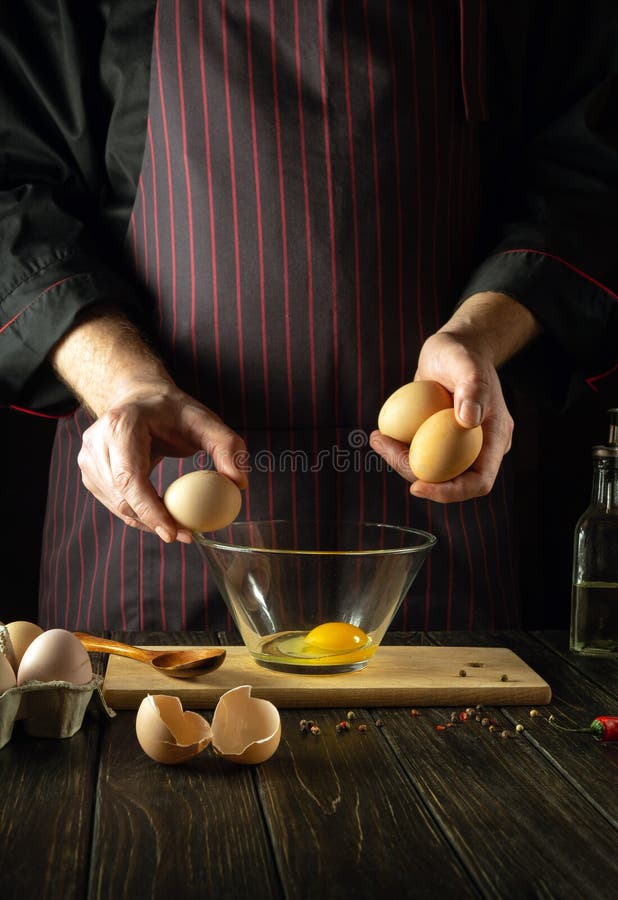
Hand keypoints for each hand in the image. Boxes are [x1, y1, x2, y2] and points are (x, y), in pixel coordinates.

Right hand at [77, 379, 247, 540]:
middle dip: (154, 522)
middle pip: (123, 497)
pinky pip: (115, 504)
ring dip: (148, 521)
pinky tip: (163, 513)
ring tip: (181, 525)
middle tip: (188, 535)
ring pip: (118, 506)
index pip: (130, 476)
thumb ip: (228, 448)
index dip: (149, 509)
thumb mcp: (207, 422)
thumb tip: (239, 483)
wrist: (140, 399)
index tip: (173, 533)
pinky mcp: (89, 472)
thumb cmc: (174, 412)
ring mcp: (88, 458)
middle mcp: (97, 441)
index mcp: (122, 424)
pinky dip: (139, 514)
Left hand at [369, 331, 513, 502]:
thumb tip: (468, 420)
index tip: (417, 487)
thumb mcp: (466, 363)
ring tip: (378, 438)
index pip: (479, 482)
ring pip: (429, 470)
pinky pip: (418, 454)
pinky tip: (380, 434)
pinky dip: (398, 449)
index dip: (451, 493)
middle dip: (413, 474)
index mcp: (495, 439)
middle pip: (448, 480)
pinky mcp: (438, 441)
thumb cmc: (462, 353)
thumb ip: (472, 387)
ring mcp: (458, 447)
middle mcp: (478, 449)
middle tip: (385, 447)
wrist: (452, 350)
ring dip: (400, 460)